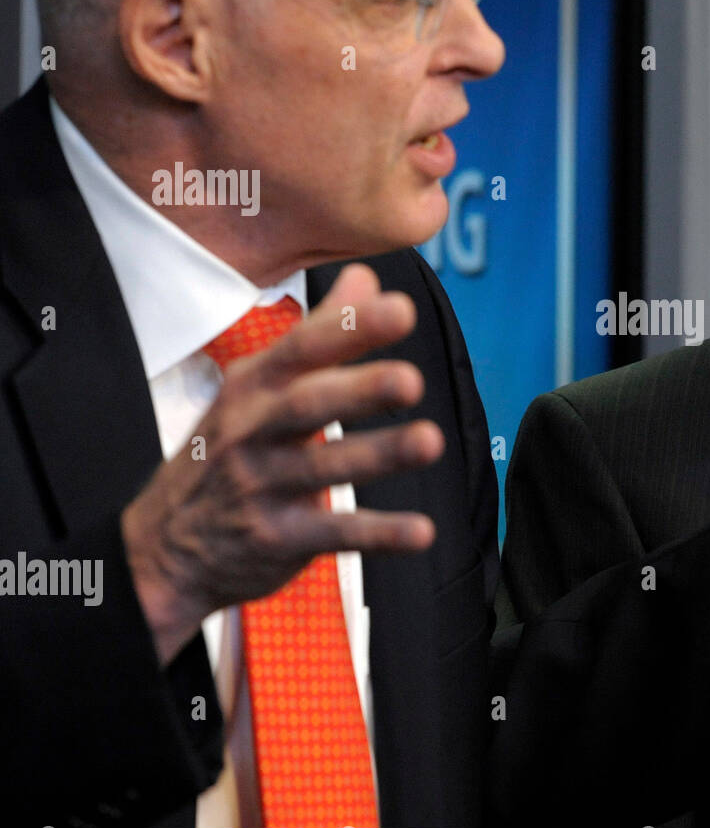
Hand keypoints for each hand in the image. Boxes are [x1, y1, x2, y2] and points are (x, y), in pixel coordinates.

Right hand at [122, 264, 443, 663]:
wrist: (161, 550)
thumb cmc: (227, 452)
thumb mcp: (258, 387)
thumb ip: (321, 334)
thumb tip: (368, 278)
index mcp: (254, 386)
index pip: (303, 349)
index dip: (350, 329)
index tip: (402, 309)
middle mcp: (252, 431)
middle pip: (307, 405)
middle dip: (359, 390)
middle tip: (411, 380)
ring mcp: (261, 487)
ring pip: (324, 468)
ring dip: (380, 454)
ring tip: (431, 441)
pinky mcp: (276, 539)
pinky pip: (334, 534)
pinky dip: (379, 534)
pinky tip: (422, 531)